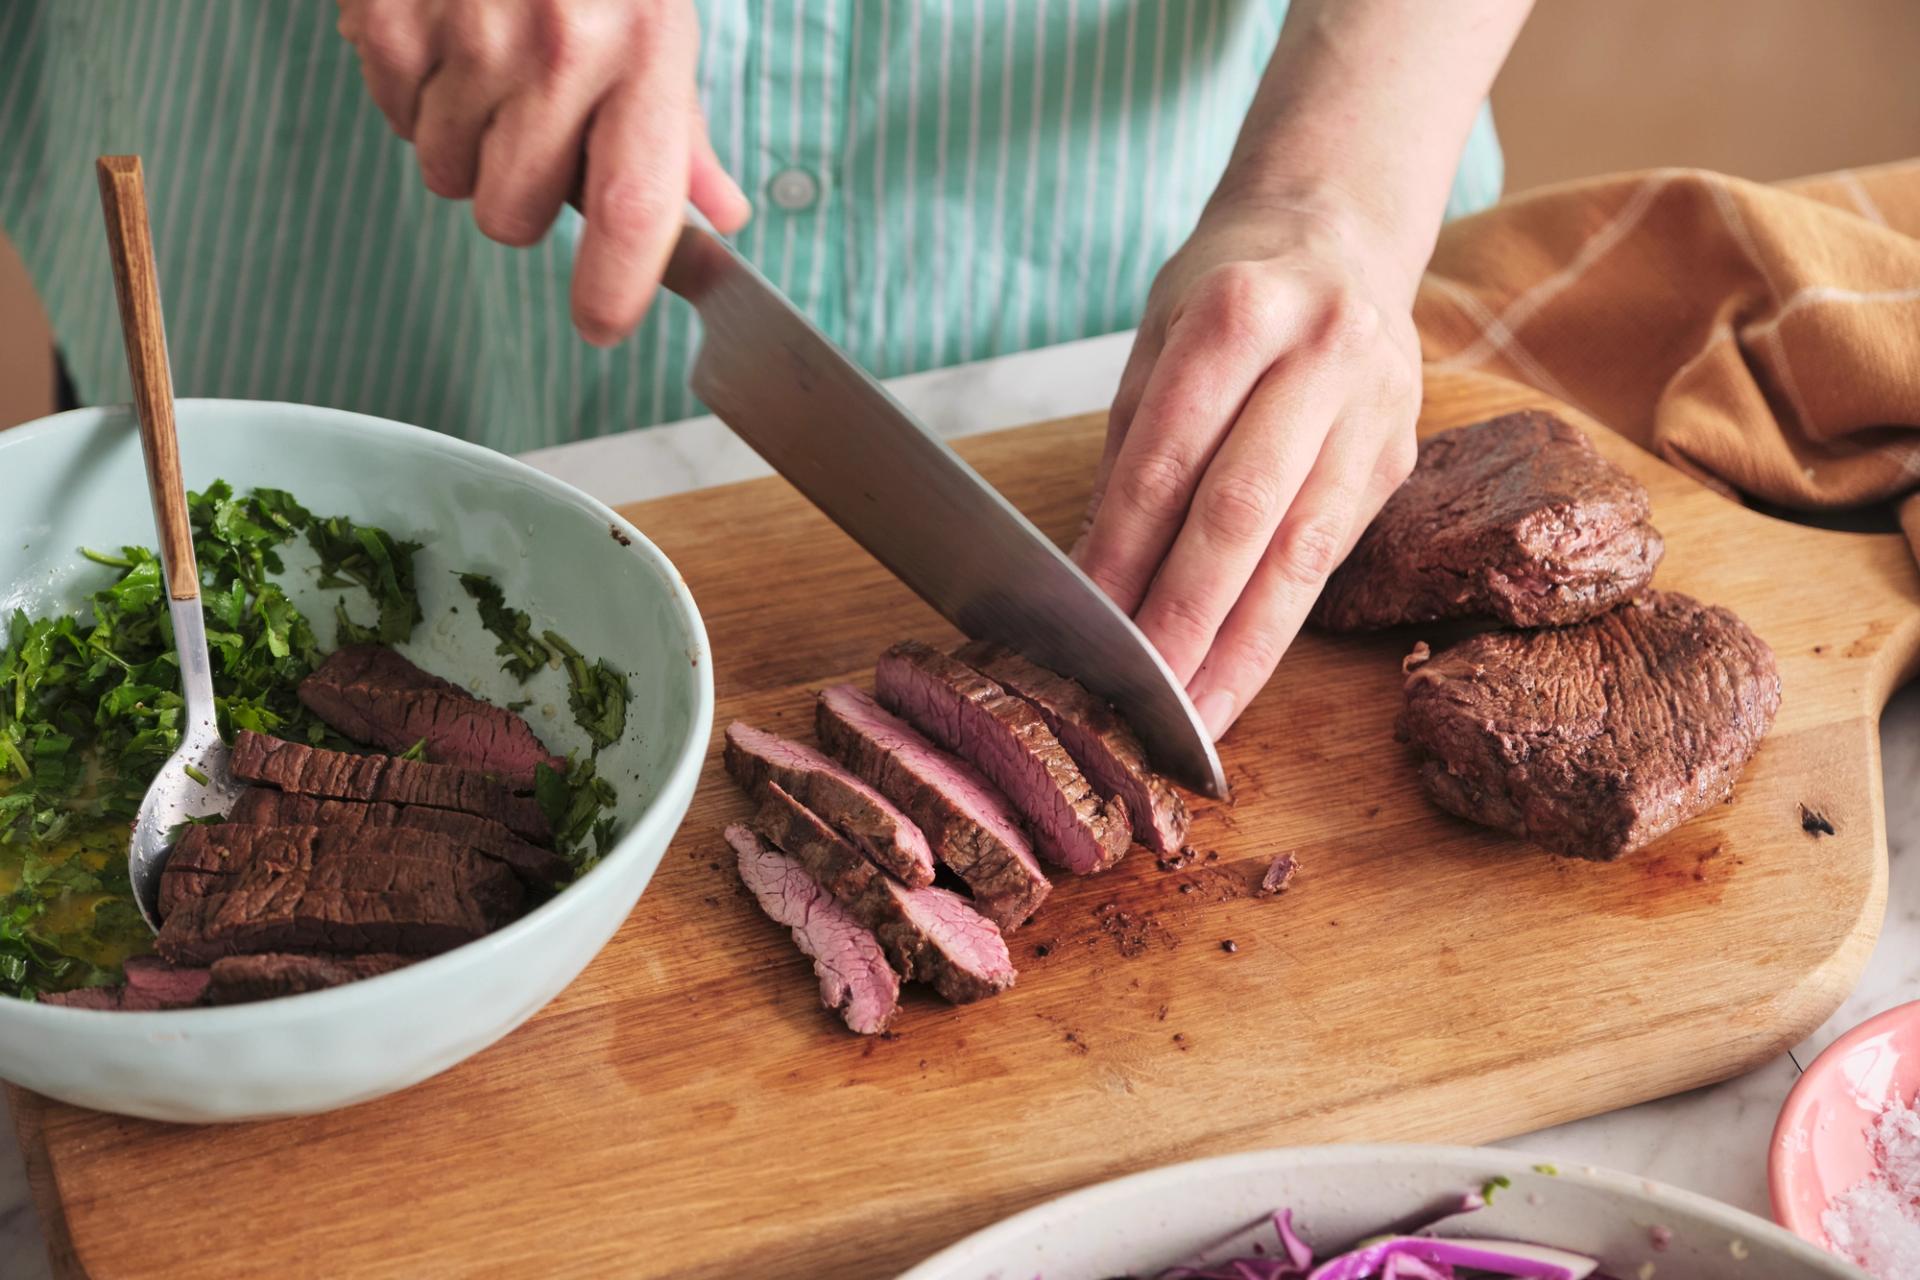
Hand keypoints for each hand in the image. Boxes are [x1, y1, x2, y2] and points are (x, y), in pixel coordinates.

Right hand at [337, 0, 750, 344]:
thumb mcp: (658, 13)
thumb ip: (684, 126)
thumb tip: (719, 215)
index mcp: (639, 47)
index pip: (635, 210)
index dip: (616, 289)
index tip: (603, 323)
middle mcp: (555, 47)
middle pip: (516, 216)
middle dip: (524, 197)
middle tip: (539, 131)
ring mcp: (464, 33)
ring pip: (448, 177)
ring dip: (468, 146)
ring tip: (493, 68)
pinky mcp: (386, 20)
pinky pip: (396, 121)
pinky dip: (418, 99)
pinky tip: (448, 40)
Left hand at [1072, 193, 1422, 739]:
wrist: (1340, 234)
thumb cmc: (1227, 293)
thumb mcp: (1157, 341)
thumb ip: (1131, 454)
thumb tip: (1093, 584)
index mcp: (1241, 311)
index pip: (1169, 458)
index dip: (1124, 551)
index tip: (1081, 624)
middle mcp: (1322, 354)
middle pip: (1242, 511)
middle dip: (1184, 616)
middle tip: (1135, 694)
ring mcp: (1373, 409)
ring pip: (1301, 552)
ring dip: (1241, 648)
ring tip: (1192, 718)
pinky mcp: (1397, 458)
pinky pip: (1328, 558)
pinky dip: (1276, 626)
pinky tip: (1235, 675)